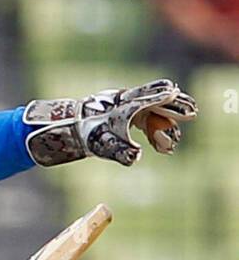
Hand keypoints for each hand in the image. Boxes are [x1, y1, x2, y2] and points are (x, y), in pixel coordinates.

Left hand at [23, 79, 197, 167]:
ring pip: (150, 111)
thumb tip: (137, 157)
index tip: (186, 108)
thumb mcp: (104, 145)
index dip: (171, 105)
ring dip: (164, 123)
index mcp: (127, 105)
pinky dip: (151, 128)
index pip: (154, 102)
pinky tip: (158, 144)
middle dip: (175, 108)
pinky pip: (141, 118)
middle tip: (193, 111)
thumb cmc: (87, 134)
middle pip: (157, 102)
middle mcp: (127, 102)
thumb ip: (122, 151)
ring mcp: (123, 106)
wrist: (66, 127)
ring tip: (174, 138)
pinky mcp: (119, 114)